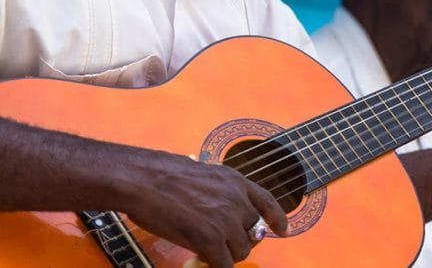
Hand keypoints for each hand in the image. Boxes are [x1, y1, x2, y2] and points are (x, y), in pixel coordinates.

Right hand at [121, 150, 288, 267]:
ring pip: (241, 250)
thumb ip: (222, 193)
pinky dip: (217, 266)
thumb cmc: (164, 176)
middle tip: (219, 245)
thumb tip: (229, 214)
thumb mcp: (206, 175)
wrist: (145, 180)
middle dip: (239, 241)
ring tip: (207, 251)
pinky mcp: (209, 238)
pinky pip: (223, 263)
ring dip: (227, 255)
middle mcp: (237, 199)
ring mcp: (225, 219)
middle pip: (253, 232)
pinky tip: (205, 262)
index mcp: (236, 181)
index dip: (278, 219)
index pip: (268, 202)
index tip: (283, 231)